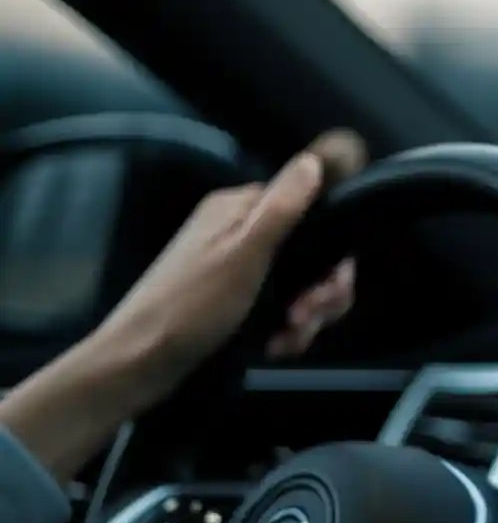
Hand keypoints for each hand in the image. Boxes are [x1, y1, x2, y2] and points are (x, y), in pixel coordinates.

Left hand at [0, 130, 365, 480]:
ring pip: (301, 287)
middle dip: (321, 291)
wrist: (142, 362)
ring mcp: (238, 271)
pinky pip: (281, 311)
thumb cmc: (193, 305)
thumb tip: (313, 160)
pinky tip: (275, 347)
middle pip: (311, 254)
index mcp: (239, 211)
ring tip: (290, 337)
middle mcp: (239, 234)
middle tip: (306, 316)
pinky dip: (286, 331)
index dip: (331, 246)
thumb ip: (283, 207)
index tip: (331, 280)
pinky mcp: (237, 304)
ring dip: (306, 317)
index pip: (308, 209)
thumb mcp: (244, 253)